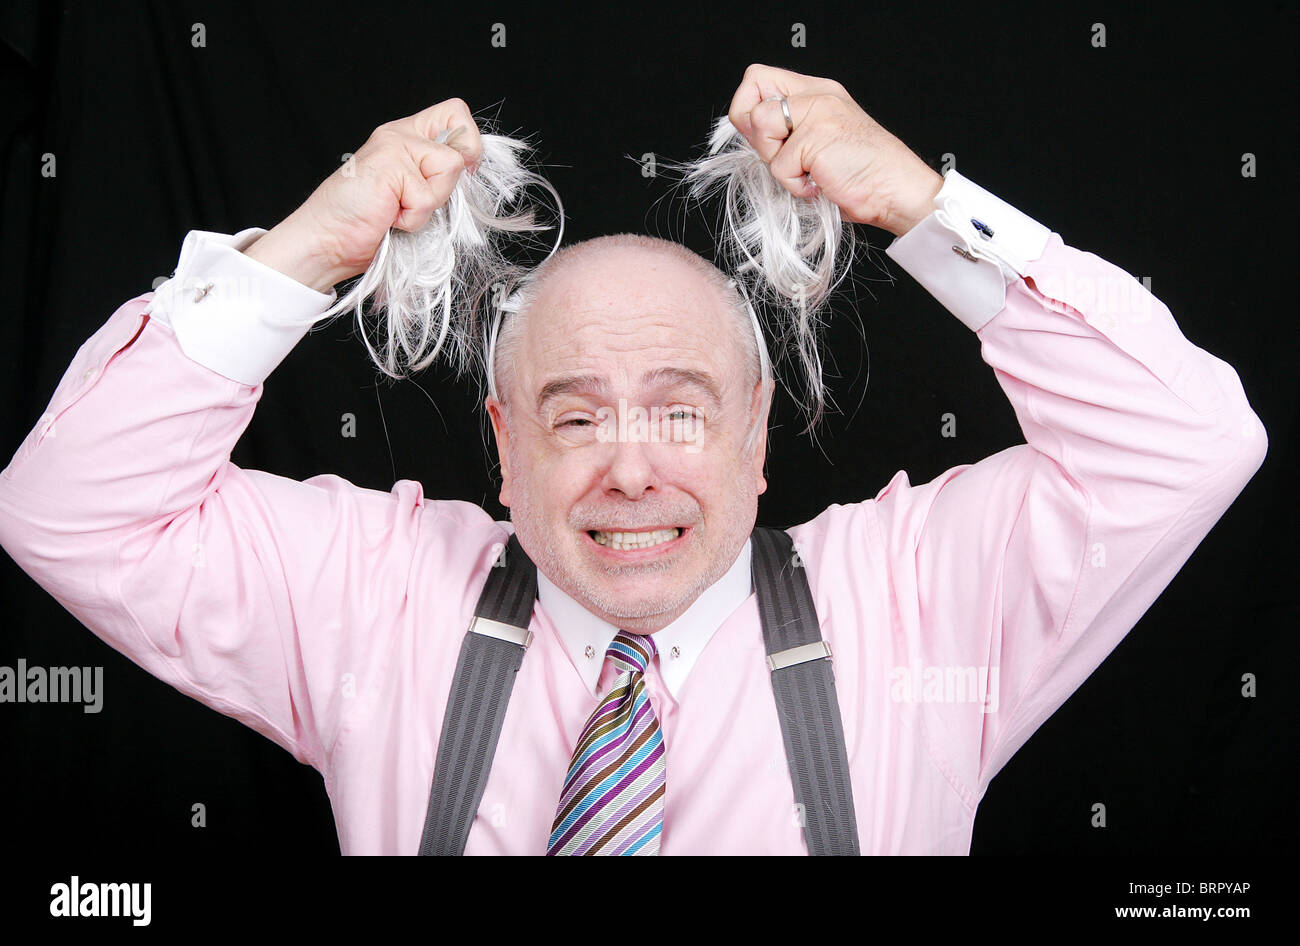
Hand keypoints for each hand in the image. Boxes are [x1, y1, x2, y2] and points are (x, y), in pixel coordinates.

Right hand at [244, 98, 483, 291]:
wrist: (328, 240)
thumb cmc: (368, 224)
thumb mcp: (415, 195)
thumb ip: (440, 177)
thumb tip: (472, 172)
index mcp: (409, 137)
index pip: (455, 114)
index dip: (469, 143)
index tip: (460, 173)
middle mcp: (402, 136)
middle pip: (462, 133)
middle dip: (456, 173)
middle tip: (426, 195)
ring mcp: (394, 147)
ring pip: (450, 167)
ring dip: (431, 202)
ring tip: (400, 209)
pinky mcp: (389, 165)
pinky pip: (427, 197)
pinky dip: (413, 218)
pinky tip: (390, 216)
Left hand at [727, 64, 942, 237]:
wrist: (896, 190)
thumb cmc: (861, 174)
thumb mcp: (819, 141)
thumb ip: (786, 129)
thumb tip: (747, 131)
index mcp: (816, 92)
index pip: (759, 80)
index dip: (748, 111)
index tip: (766, 139)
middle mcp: (816, 95)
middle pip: (750, 96)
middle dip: (756, 135)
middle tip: (787, 157)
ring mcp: (816, 112)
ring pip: (759, 127)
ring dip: (777, 162)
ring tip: (809, 171)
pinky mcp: (814, 137)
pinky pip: (778, 165)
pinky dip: (795, 185)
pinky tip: (820, 182)